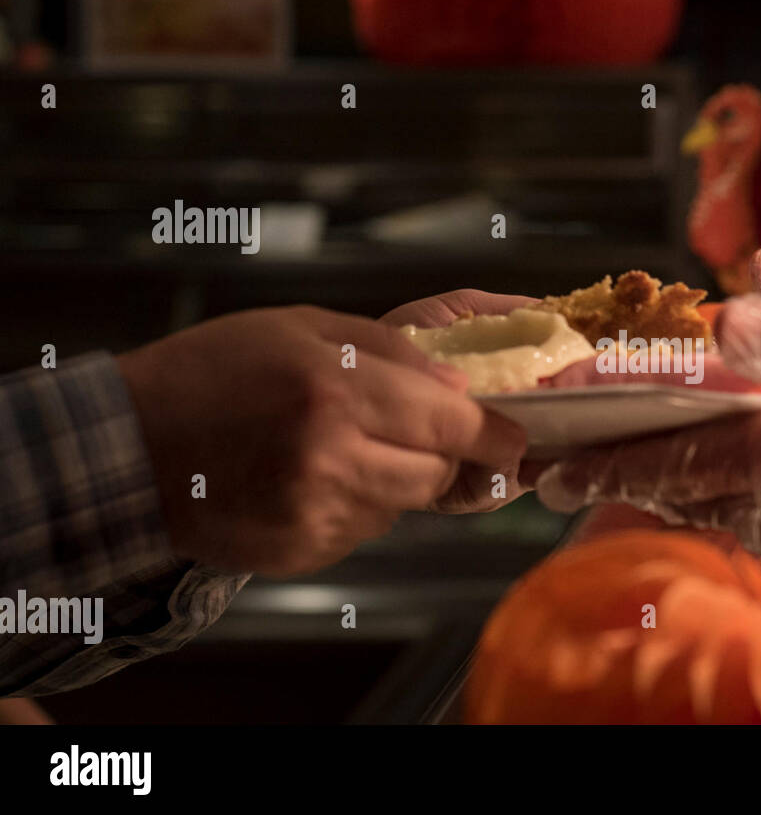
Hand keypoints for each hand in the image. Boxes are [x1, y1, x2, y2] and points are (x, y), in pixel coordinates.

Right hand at [117, 305, 525, 575]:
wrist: (128, 445)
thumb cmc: (213, 372)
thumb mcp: (304, 329)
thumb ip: (393, 354)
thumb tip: (463, 389)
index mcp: (336, 392)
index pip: (457, 426)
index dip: (496, 433)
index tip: (511, 433)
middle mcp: (330, 459)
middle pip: (439, 472)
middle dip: (441, 452)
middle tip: (412, 428)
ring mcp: (313, 513)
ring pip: (404, 504)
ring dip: (395, 477)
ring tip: (344, 444)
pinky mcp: (300, 550)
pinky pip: (364, 529)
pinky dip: (356, 505)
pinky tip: (311, 476)